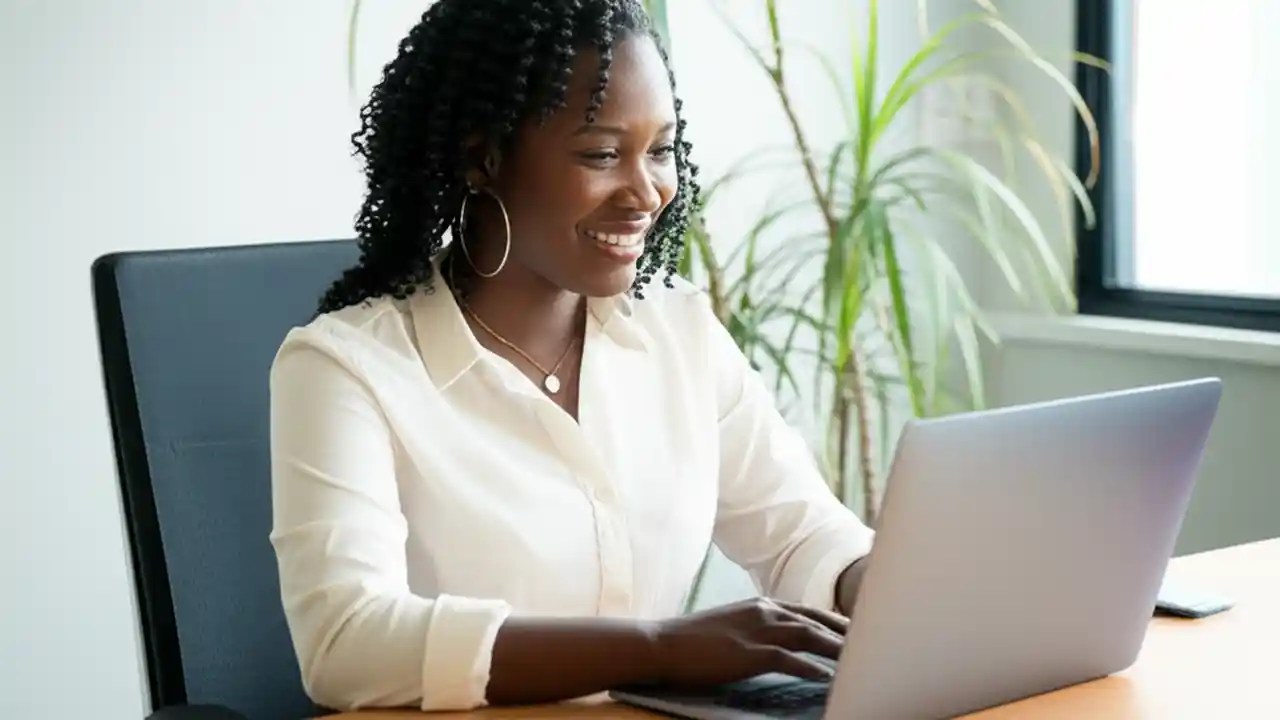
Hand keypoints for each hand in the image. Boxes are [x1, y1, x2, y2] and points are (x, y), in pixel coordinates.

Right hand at [646, 597, 847, 686]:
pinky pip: (788, 659)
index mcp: (762, 604)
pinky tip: (826, 678)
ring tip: (862, 661)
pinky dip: (810, 668)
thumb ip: (759, 630)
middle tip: (875, 645)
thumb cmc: (695, 641)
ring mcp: (757, 630)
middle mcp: (765, 611)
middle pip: (817, 620)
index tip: (859, 632)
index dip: (837, 622)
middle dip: (846, 633)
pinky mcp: (748, 652)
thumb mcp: (733, 627)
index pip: (810, 611)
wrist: (663, 643)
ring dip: (838, 649)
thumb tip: (782, 645)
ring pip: (810, 636)